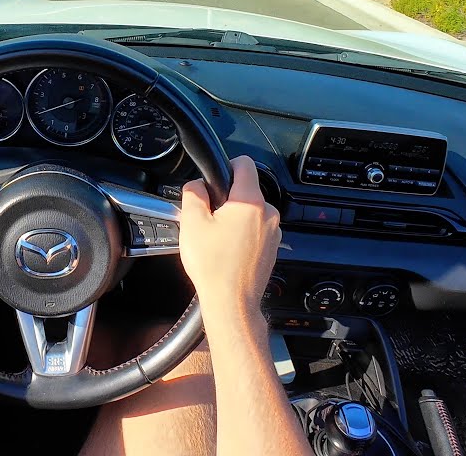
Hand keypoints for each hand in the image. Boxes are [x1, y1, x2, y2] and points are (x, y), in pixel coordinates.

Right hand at [179, 156, 281, 316]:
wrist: (231, 302)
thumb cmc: (213, 266)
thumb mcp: (192, 223)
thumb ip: (193, 193)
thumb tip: (196, 184)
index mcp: (250, 202)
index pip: (244, 164)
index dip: (227, 165)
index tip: (216, 179)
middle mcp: (268, 213)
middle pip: (246, 190)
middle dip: (227, 199)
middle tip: (209, 218)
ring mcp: (273, 231)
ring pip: (251, 211)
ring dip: (236, 218)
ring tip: (218, 238)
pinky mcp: (273, 247)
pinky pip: (257, 229)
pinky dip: (243, 234)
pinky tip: (228, 250)